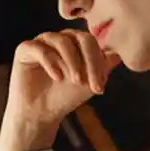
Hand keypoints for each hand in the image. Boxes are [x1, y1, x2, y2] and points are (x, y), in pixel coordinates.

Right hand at [6, 29, 121, 128]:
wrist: (41, 113)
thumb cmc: (65, 96)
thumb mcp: (90, 82)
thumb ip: (105, 66)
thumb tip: (123, 53)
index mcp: (77, 43)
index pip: (93, 43)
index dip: (98, 62)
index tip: (100, 87)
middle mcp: (60, 38)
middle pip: (80, 37)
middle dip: (88, 61)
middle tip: (88, 83)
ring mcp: (43, 42)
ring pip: (61, 40)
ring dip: (71, 61)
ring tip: (74, 81)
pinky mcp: (25, 49)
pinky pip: (40, 49)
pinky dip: (50, 62)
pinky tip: (57, 77)